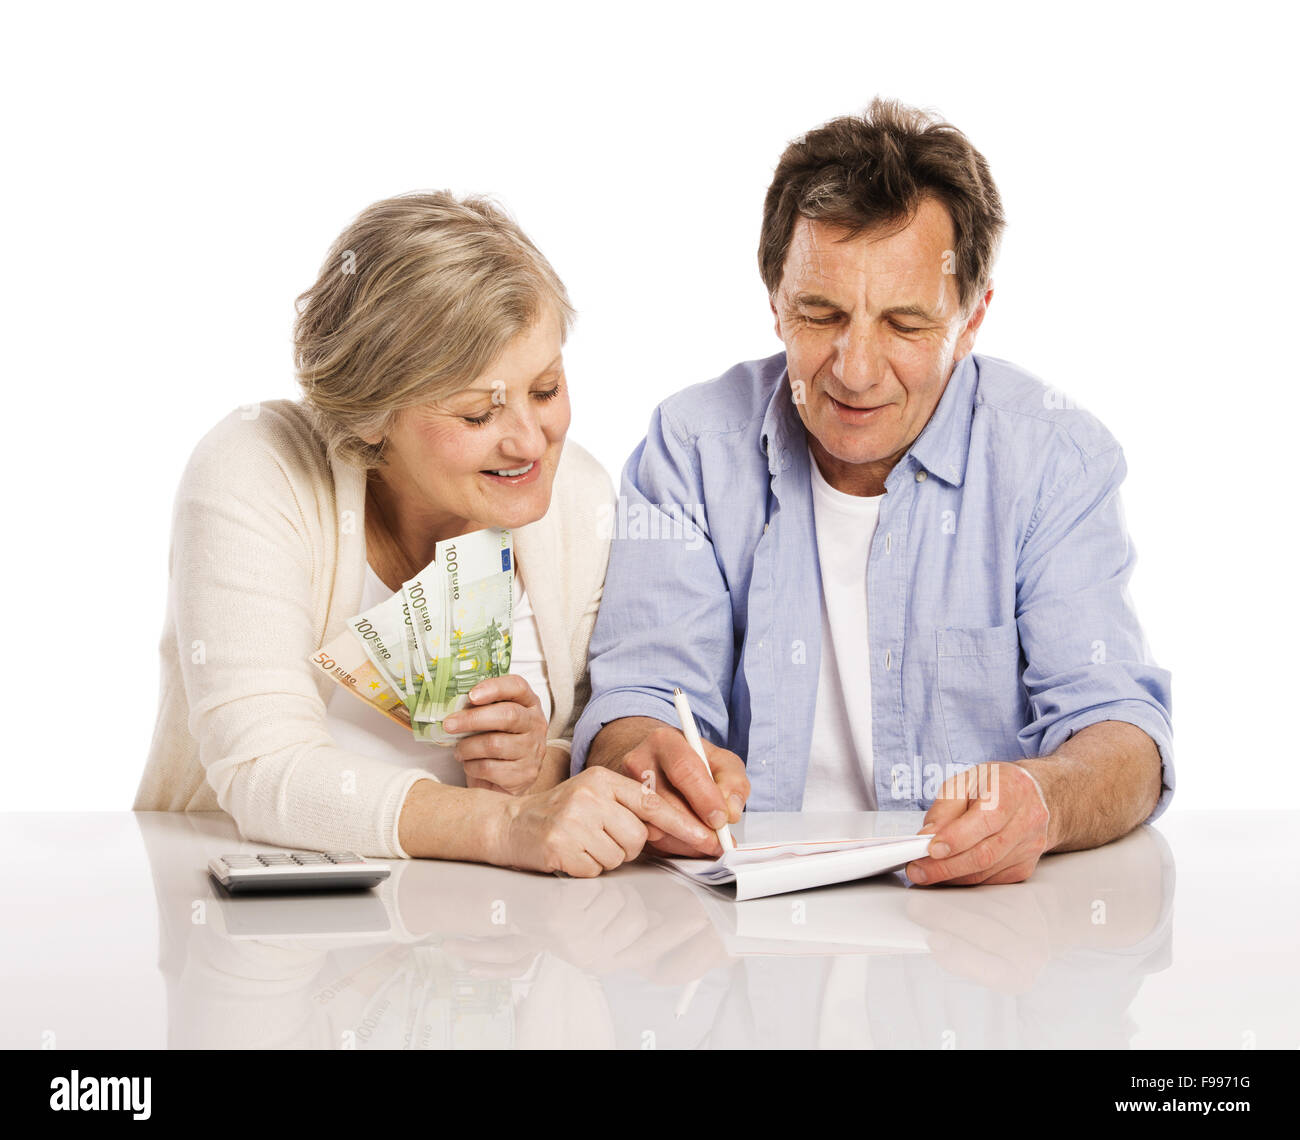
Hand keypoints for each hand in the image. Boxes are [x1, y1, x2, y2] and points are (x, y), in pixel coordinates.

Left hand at [442, 675, 546, 795]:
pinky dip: (471, 766)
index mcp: (529, 704)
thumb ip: (481, 707)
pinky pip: (489, 768)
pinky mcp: (523, 775)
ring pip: (494, 744)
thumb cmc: (496, 741)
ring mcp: (533, 751)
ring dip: (468, 747)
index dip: (494, 688)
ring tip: (459, 750)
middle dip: (473, 719)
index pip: (518, 687)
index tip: (470, 695)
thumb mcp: (493, 719)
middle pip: (508, 715)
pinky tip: (470, 765)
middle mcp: (536, 725)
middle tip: (449, 724)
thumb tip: (453, 704)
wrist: (508, 781)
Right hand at [495, 766, 718, 877]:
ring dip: (605, 857)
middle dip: (627, 845)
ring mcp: (573, 820)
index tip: (707, 838)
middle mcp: (589, 795)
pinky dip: (586, 868)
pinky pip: (596, 869)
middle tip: (601, 838)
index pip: (652, 803)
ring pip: (620, 856)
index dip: (682, 823)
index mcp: (602, 778)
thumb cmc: (560, 812)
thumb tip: (669, 829)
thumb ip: (628, 805)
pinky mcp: (559, 845)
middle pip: (638, 837)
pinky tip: (570, 854)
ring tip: (582, 843)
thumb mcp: (594, 795)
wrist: (510, 824)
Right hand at [616, 724, 748, 856]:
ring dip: (686, 841)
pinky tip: (689, 841)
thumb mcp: (720, 761)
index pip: (684, 769)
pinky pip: (648, 838)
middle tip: (718, 841)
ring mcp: (625, 789)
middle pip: (666, 802)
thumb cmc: (691, 761)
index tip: (721, 819)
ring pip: (655, 825)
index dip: (705, 798)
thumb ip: (733, 781)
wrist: (658, 764)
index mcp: (664, 741)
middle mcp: (638, 762)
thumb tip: (730, 811)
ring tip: (707, 842)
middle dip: (696, 828)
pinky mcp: (624, 813)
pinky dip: (674, 846)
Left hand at [906, 762, 1050, 886]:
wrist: (1031, 794)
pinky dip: (965, 878)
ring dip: (951, 875)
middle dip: (946, 866)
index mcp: (1012, 790)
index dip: (956, 838)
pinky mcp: (1026, 865)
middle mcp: (1027, 819)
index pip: (986, 820)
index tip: (930, 849)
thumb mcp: (964, 782)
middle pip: (985, 853)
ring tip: (926, 872)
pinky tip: (948, 872)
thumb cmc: (995, 784)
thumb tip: (927, 837)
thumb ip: (944, 809)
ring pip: (986, 871)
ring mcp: (1030, 846)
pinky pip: (991, 879)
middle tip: (917, 870)